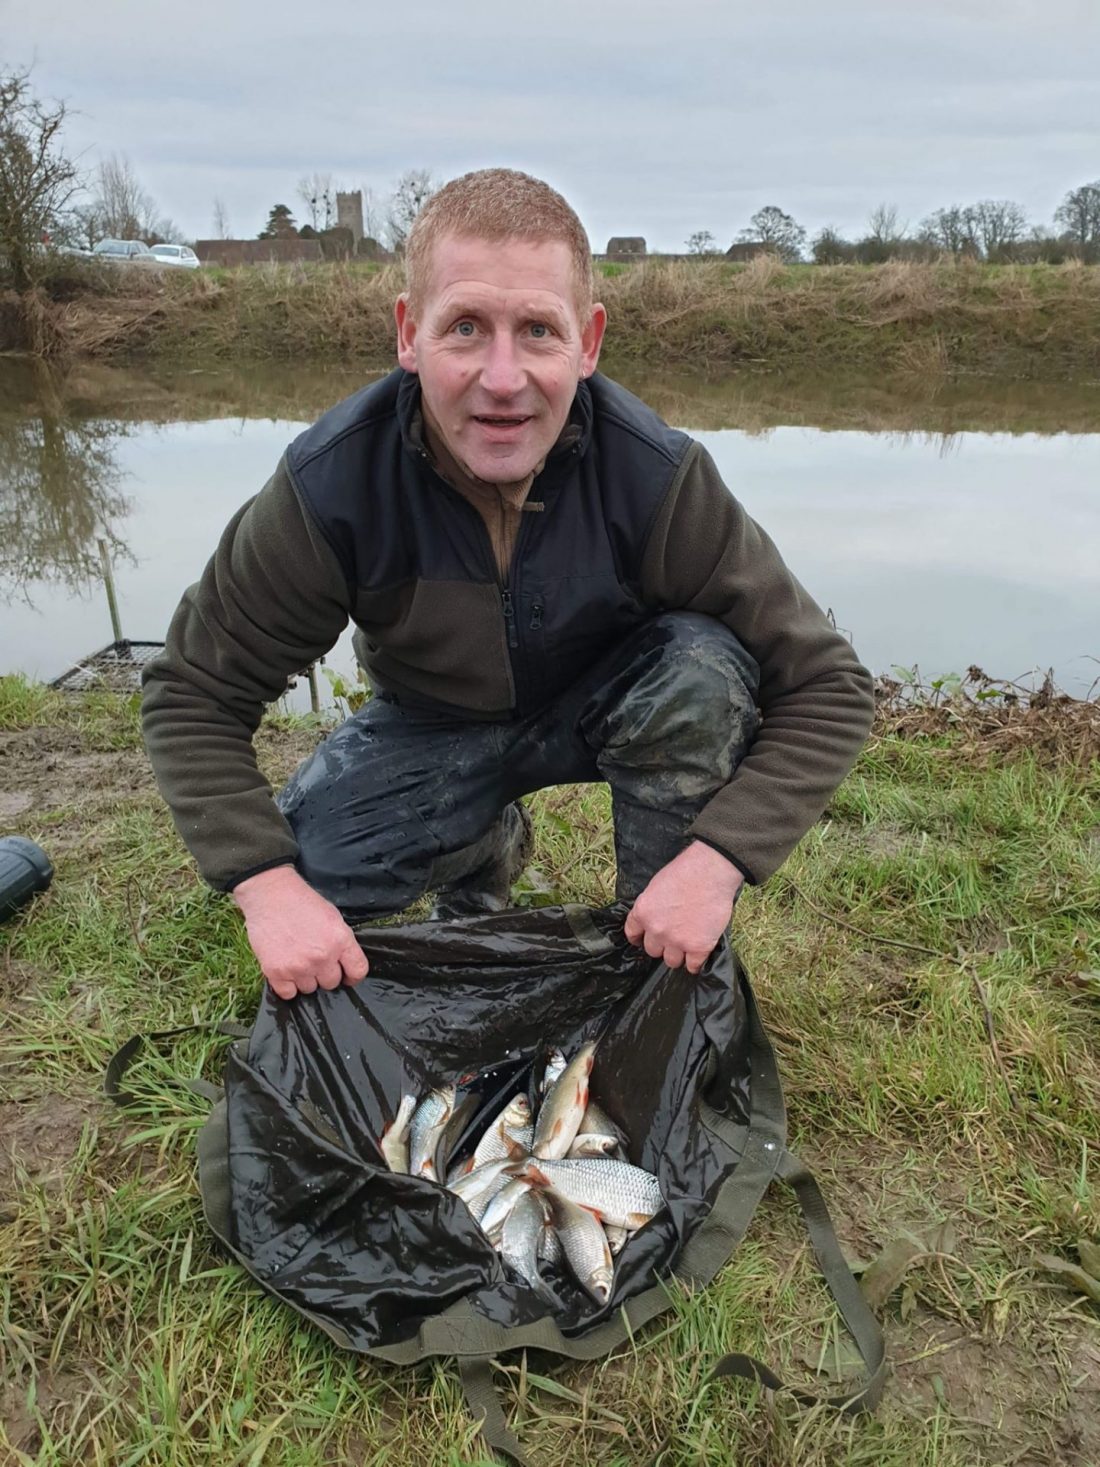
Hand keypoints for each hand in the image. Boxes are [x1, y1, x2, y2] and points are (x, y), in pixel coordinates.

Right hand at [232, 865, 368, 999]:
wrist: (270, 895)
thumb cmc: (301, 902)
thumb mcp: (333, 917)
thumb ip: (341, 942)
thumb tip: (345, 963)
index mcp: (340, 940)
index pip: (358, 971)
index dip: (353, 976)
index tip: (347, 976)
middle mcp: (322, 957)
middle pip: (331, 983)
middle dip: (325, 973)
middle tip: (314, 959)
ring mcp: (299, 966)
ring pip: (309, 989)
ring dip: (305, 978)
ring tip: (296, 959)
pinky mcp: (276, 972)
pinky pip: (288, 993)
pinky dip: (287, 985)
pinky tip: (285, 970)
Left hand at [624, 841, 743, 973]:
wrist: (710, 871)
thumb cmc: (685, 871)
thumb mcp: (656, 886)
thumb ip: (651, 907)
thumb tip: (655, 918)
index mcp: (643, 913)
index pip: (632, 934)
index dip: (640, 938)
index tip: (645, 939)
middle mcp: (656, 930)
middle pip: (653, 950)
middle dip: (662, 944)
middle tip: (674, 936)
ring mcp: (677, 941)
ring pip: (672, 961)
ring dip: (679, 955)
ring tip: (688, 945)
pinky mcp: (698, 947)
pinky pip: (693, 966)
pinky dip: (696, 962)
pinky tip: (699, 953)